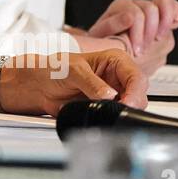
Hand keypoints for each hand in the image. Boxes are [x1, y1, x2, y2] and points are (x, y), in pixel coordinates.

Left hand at [0, 49, 147, 115]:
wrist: (38, 86)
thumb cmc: (53, 69)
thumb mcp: (72, 71)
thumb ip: (91, 83)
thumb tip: (109, 95)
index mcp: (115, 60)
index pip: (136, 76)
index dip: (135, 91)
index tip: (126, 103)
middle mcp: (118, 76)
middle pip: (139, 94)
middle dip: (131, 103)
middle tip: (115, 111)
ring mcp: (114, 93)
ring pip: (131, 107)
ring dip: (121, 112)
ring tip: (103, 111)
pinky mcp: (107, 107)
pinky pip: (117, 115)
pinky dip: (113, 118)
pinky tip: (102, 116)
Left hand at [89, 0, 177, 55]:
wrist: (111, 50)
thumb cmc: (103, 43)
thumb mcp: (100, 36)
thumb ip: (112, 26)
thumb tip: (129, 17)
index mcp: (120, 7)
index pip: (136, 14)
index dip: (137, 34)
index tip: (135, 50)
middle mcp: (137, 5)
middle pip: (151, 10)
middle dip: (148, 32)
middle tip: (143, 50)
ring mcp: (151, 11)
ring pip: (166, 5)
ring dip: (164, 26)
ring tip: (157, 39)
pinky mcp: (163, 19)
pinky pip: (174, 8)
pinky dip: (175, 15)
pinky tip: (172, 26)